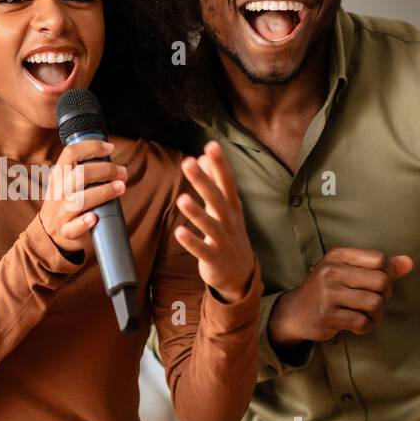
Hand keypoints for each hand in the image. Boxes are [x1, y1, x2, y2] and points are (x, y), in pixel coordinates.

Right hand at [37, 139, 126, 253]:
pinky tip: (94, 218)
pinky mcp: (66, 231)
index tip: (110, 148)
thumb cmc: (64, 205)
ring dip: (103, 192)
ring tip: (120, 187)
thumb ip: (81, 172)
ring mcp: (61, 212)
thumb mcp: (65, 184)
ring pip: (80, 200)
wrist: (49, 235)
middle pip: (81, 174)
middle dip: (106, 170)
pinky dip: (84, 223)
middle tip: (122, 173)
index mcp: (58, 176)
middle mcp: (58, 192)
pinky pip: (74, 227)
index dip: (92, 147)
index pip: (71, 153)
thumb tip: (110, 160)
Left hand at [174, 141, 254, 301]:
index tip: (211, 145)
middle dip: (203, 181)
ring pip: (210, 225)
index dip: (220, 164)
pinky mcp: (215, 259)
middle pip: (217, 199)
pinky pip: (202, 250)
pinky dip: (191, 242)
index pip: (227, 182)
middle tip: (187, 162)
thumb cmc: (229, 234)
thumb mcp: (224, 208)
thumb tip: (202, 156)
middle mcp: (230, 222)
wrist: (241, 274)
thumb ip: (214, 182)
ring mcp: (224, 241)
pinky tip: (178, 232)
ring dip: (196, 212)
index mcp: (232, 207)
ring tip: (181, 198)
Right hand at [269, 248, 413, 345]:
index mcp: (337, 256)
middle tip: (375, 301)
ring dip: (377, 314)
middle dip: (385, 296)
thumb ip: (379, 266)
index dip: (387, 274)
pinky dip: (365, 326)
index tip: (377, 284)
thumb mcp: (347, 271)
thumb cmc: (327, 290)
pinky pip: (362, 322)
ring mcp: (328, 294)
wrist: (294, 312)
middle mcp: (331, 272)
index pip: (380, 259)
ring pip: (375, 304)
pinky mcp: (328, 316)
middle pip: (382, 282)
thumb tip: (409, 263)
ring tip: (367, 314)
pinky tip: (357, 324)